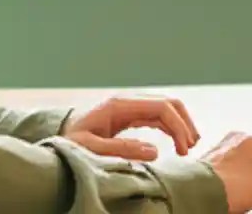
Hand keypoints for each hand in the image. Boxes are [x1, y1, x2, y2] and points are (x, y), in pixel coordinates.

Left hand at [63, 95, 199, 160]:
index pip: (161, 106)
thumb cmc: (72, 140)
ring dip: (181, 125)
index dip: (178, 126)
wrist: (61, 133)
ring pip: (167, 108)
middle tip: (190, 148)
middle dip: (185, 123)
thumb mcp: (90, 147)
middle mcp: (129, 100)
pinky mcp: (131, 114)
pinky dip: (171, 127)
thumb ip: (119, 148)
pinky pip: (158, 116)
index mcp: (120, 104)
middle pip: (169, 103)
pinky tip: (177, 142)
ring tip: (188, 147)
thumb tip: (154, 151)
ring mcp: (131, 105)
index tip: (184, 149)